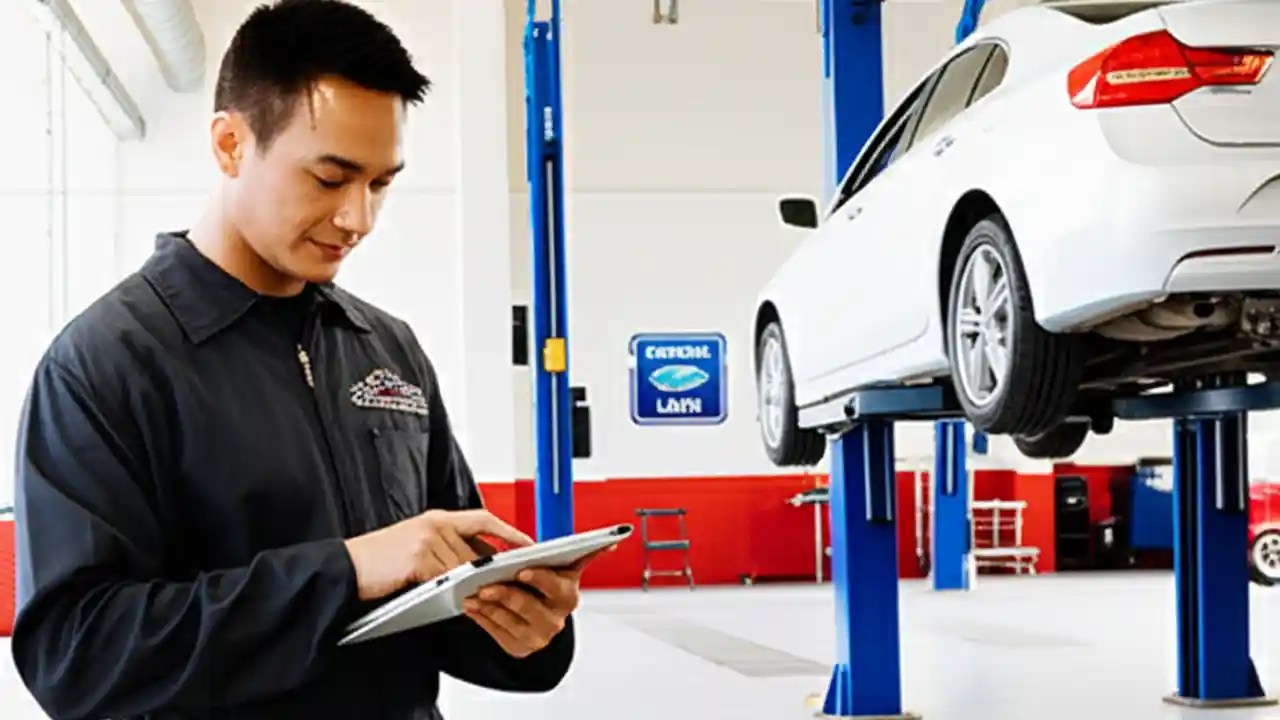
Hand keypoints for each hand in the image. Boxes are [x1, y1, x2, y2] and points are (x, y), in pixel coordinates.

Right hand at [344, 509, 532, 600]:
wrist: (346, 567)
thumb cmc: (381, 562)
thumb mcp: (418, 548)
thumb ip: (447, 552)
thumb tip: (478, 569)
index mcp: (437, 518)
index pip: (483, 519)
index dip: (507, 531)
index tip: (528, 543)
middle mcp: (435, 524)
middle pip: (477, 549)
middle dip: (494, 569)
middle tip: (511, 582)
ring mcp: (427, 539)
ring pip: (464, 566)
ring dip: (476, 584)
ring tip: (488, 597)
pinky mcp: (419, 558)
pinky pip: (448, 577)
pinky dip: (456, 590)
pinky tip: (462, 601)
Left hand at [462, 546, 614, 657]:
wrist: (538, 619)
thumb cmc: (547, 587)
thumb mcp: (564, 570)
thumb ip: (582, 555)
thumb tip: (611, 543)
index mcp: (568, 595)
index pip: (556, 586)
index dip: (540, 579)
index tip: (522, 571)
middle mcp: (556, 619)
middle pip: (528, 606)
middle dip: (506, 594)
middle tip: (486, 584)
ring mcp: (537, 636)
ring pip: (508, 620)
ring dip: (488, 605)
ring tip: (472, 592)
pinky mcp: (519, 647)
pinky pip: (495, 632)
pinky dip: (481, 618)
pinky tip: (471, 605)